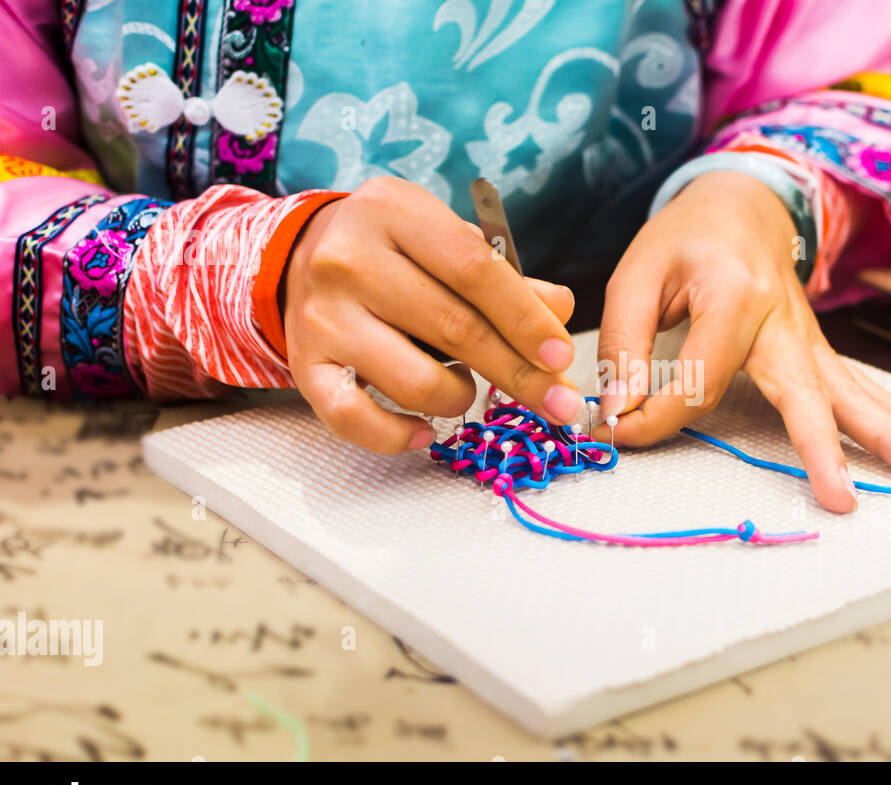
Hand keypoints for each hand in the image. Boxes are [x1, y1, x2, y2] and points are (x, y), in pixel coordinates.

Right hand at [283, 177, 584, 453]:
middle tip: (558, 403)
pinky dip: (398, 436)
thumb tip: (559, 311)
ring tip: (469, 390)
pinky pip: (355, 419)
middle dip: (518, 374)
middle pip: (454, 329)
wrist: (299, 257)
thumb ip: (503, 278)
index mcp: (394, 213)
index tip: (561, 357)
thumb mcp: (444, 240)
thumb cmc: (392, 250)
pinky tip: (427, 431)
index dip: (526, 320)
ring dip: (460, 398)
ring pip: (414, 381)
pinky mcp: (304, 365)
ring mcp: (321, 316)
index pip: (475, 271)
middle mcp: (349, 261)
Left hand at [595, 170, 890, 512]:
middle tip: (848, 499)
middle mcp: (781, 319)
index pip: (702, 381)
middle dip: (827, 450)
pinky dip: (887, 411)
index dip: (659, 416)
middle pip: (806, 392)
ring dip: (887, 435)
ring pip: (846, 390)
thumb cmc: (685, 239)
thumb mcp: (636, 276)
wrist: (739, 201)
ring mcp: (806, 333)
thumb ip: (626, 345)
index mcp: (733, 297)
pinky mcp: (814, 345)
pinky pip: (851, 382)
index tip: (624, 432)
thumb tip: (622, 412)